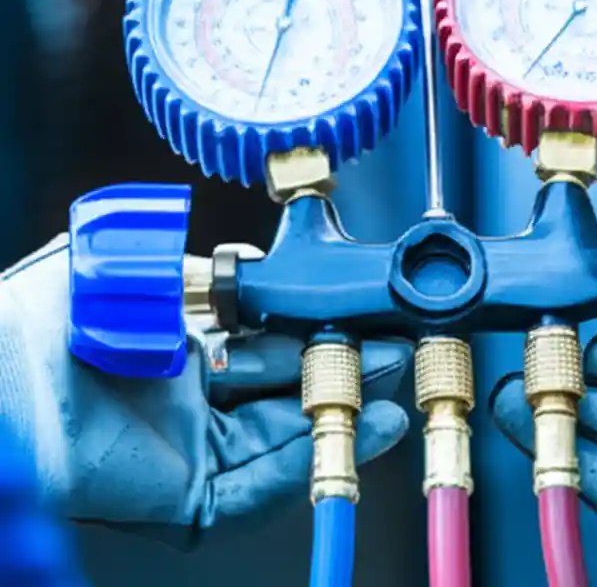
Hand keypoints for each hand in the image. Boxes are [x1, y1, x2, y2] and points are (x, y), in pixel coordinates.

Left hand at [0, 235, 411, 545]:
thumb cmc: (29, 327)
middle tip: (393, 347)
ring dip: (344, 415)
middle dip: (342, 369)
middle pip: (283, 391)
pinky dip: (315, 462)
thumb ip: (182, 261)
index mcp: (169, 350)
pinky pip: (262, 487)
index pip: (261, 343)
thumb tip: (248, 263)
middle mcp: (182, 403)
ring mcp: (185, 452)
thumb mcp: (118, 264)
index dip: (311, 329)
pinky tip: (364, 431)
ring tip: (396, 391)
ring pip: (284, 439)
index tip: (353, 309)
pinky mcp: (185, 498)